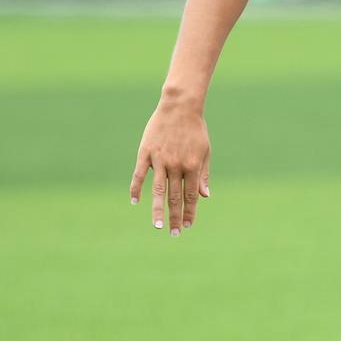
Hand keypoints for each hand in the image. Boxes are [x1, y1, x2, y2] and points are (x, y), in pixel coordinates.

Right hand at [130, 98, 210, 233]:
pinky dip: (136, 188)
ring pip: (157, 190)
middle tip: (174, 233)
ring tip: (158, 226)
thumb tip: (204, 196)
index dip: (190, 212)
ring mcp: (160, 160)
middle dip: (175, 217)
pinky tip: (135, 201)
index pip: (191, 196)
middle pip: (175, 197)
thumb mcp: (204, 152)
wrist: (179, 106)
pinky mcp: (146, 153)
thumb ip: (202, 175)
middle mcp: (176, 166)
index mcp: (192, 166)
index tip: (188, 226)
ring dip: (158, 210)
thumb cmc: (195, 129)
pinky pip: (139, 174)